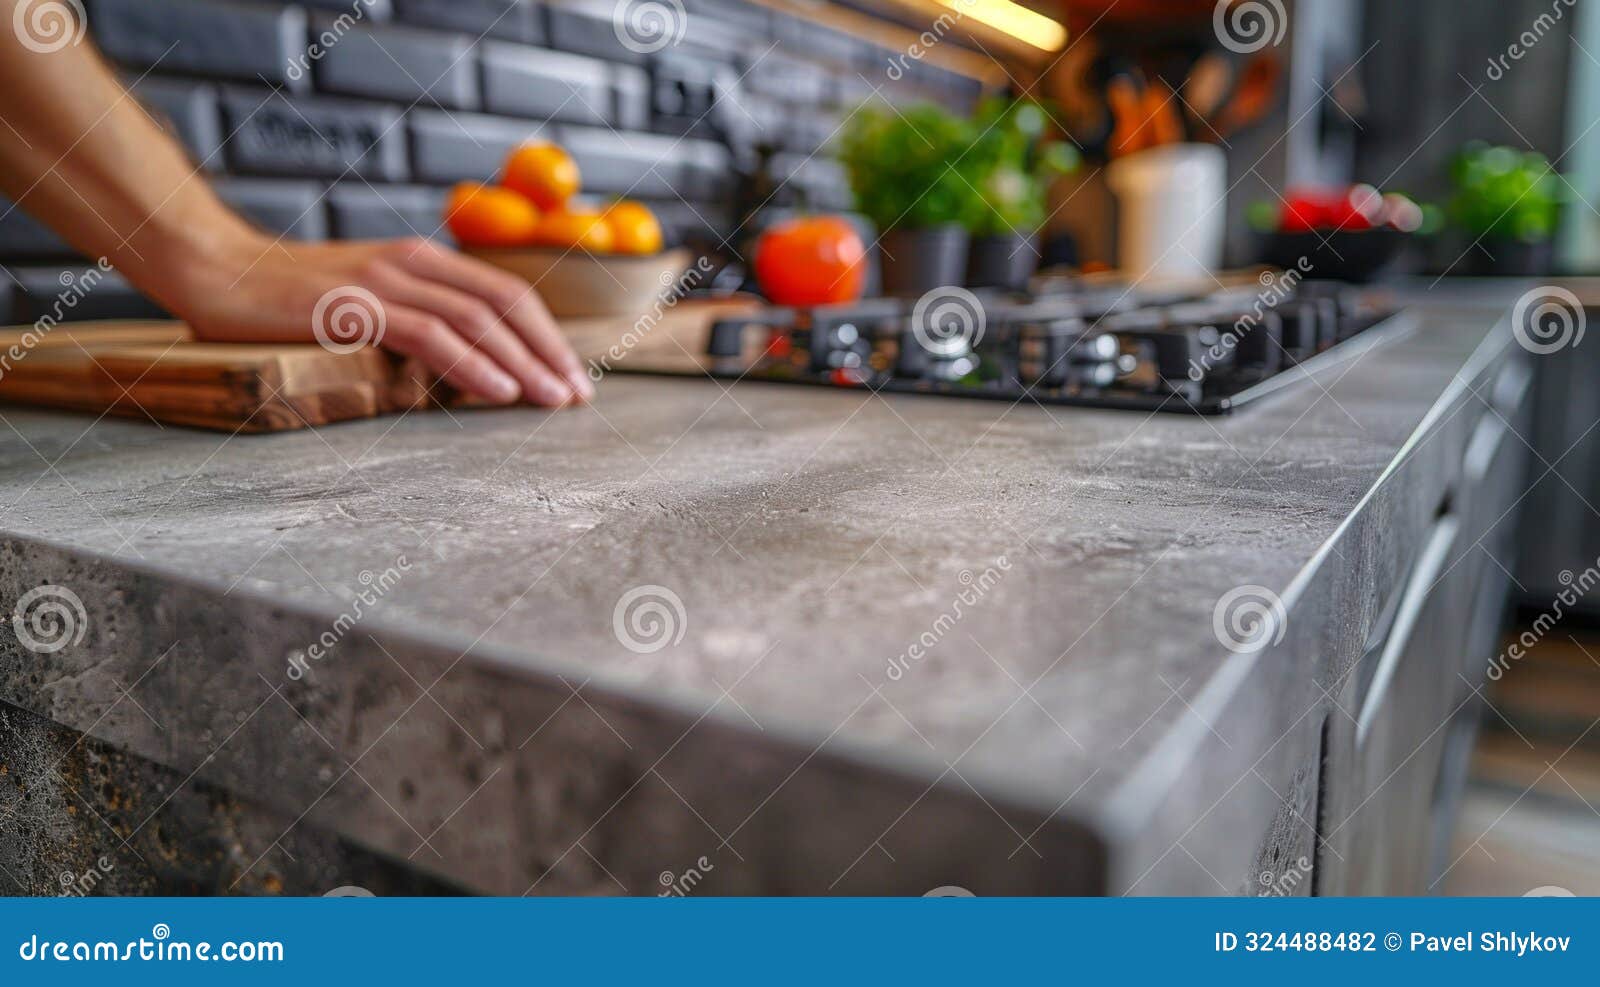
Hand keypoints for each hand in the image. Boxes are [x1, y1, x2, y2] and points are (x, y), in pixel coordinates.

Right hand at [165, 232, 591, 406]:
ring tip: (553, 400)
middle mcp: (411, 263)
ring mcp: (384, 282)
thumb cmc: (286, 300)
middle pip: (504, 304)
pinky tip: (501, 391)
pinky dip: (473, 364)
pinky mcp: (355, 307)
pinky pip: (430, 336)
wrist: (214, 270)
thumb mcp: (363, 301)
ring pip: (476, 321)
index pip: (504, 293)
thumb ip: (410, 319)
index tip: (571, 375)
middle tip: (578, 395)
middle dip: (549, 351)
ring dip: (523, 363)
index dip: (545, 334)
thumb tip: (461, 364)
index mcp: (421, 261)